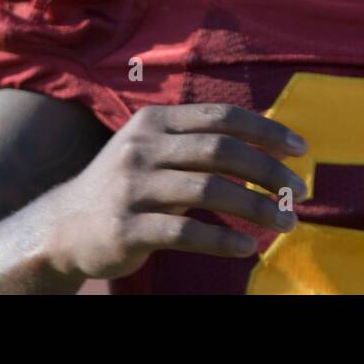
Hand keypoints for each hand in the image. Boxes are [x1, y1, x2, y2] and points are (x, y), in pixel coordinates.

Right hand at [42, 103, 307, 280]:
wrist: (62, 228)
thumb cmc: (129, 187)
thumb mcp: (156, 150)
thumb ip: (201, 142)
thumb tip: (270, 144)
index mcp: (155, 121)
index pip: (221, 116)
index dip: (266, 130)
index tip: (300, 149)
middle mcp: (142, 147)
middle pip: (220, 151)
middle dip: (269, 170)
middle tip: (301, 191)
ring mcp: (131, 187)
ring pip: (208, 190)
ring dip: (256, 208)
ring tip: (287, 222)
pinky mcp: (124, 229)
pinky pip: (184, 233)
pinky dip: (222, 240)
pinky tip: (248, 247)